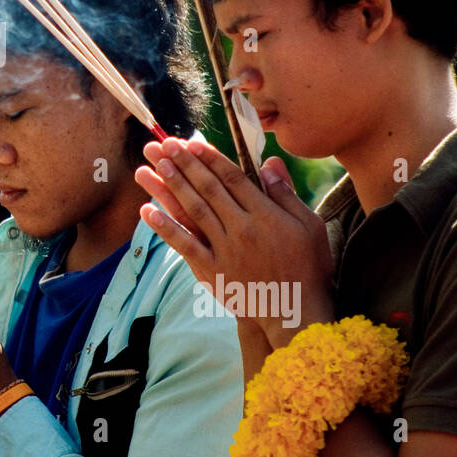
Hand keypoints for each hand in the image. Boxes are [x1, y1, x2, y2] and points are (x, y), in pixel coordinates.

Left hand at [133, 137, 334, 348]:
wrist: (296, 314)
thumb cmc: (309, 268)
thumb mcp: (310, 226)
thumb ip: (286, 194)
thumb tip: (269, 162)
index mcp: (265, 214)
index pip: (232, 178)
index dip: (210, 158)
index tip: (192, 142)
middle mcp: (241, 228)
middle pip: (208, 189)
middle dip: (184, 163)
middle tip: (163, 144)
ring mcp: (224, 249)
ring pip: (193, 210)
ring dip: (170, 186)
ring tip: (153, 166)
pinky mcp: (212, 270)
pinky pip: (184, 245)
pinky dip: (165, 227)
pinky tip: (147, 211)